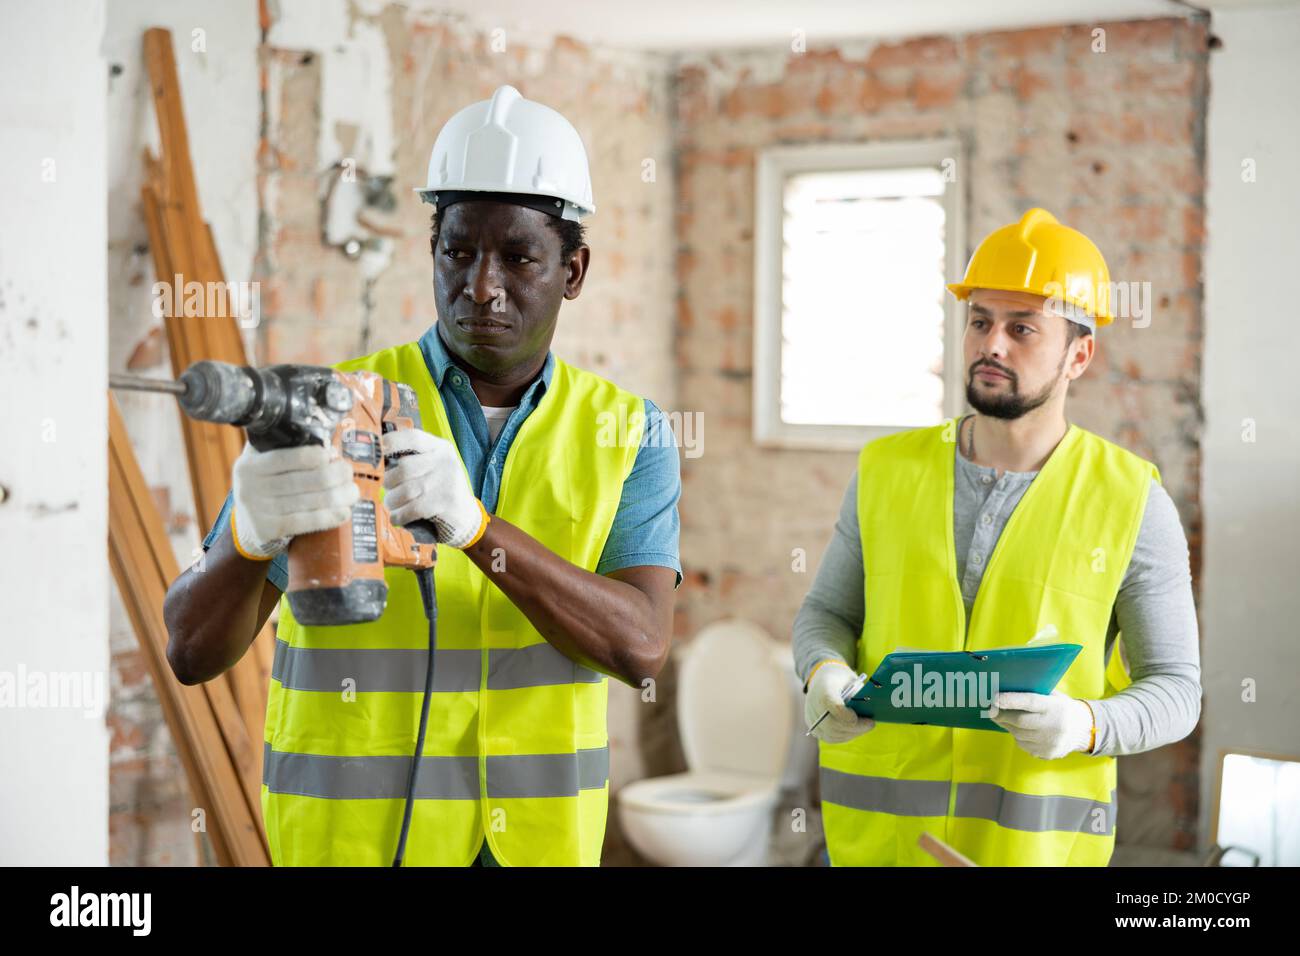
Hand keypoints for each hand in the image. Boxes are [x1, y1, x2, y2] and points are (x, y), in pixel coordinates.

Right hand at [231, 443, 358, 558]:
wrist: (245, 523)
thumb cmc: (266, 485)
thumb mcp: (265, 463)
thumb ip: (288, 451)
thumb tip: (331, 451)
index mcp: (250, 464)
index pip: (287, 457)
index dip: (315, 456)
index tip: (333, 456)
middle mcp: (249, 487)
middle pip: (302, 480)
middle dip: (334, 476)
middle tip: (349, 474)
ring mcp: (257, 511)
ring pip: (308, 502)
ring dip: (338, 496)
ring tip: (353, 493)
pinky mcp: (267, 530)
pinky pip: (305, 522)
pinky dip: (329, 517)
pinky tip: (344, 512)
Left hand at [380, 428, 487, 548]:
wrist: (466, 516)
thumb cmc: (441, 489)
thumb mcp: (434, 467)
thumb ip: (413, 459)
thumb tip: (379, 461)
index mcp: (440, 448)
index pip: (412, 438)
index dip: (391, 443)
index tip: (378, 451)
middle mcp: (445, 461)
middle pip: (404, 467)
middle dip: (389, 482)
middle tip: (387, 490)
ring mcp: (447, 482)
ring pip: (406, 490)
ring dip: (393, 500)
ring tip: (392, 504)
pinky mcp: (446, 502)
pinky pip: (413, 508)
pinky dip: (400, 515)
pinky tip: (398, 518)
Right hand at [804, 661, 874, 742]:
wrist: (823, 678)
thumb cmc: (842, 680)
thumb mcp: (852, 681)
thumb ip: (859, 697)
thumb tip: (870, 714)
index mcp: (823, 687)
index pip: (831, 705)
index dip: (845, 716)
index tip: (859, 717)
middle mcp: (813, 703)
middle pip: (831, 724)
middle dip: (854, 728)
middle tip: (871, 724)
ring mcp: (811, 716)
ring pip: (831, 735)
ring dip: (851, 734)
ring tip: (864, 727)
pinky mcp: (813, 727)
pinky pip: (829, 738)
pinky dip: (844, 736)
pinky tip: (854, 730)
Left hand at [989, 690, 1093, 758]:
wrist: (1082, 730)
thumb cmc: (1061, 708)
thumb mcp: (1053, 696)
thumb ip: (1034, 694)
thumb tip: (1005, 689)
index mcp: (1055, 708)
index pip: (1029, 702)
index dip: (1010, 700)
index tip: (993, 699)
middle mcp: (1054, 726)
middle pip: (1020, 721)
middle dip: (1002, 715)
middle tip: (991, 710)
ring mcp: (1050, 743)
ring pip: (1019, 734)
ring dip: (1008, 725)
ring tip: (1005, 717)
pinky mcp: (1047, 754)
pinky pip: (1024, 744)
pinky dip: (1018, 736)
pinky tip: (1021, 730)